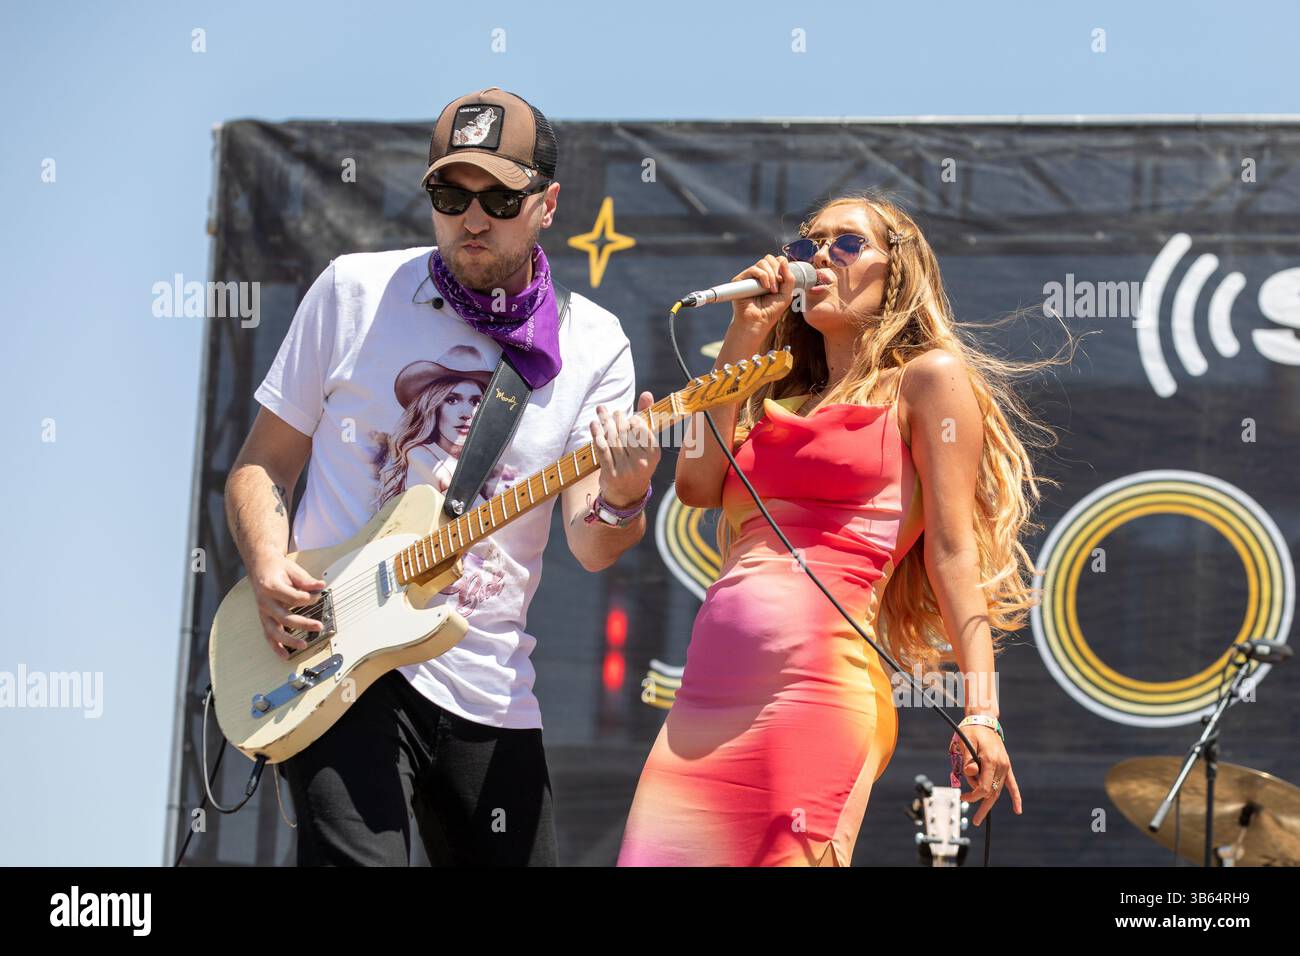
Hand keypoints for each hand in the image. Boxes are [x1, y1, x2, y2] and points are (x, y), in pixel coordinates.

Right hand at [247, 552, 327, 660]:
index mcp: (271, 587)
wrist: (261, 567)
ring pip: (274, 630)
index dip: (308, 598)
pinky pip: (268, 635)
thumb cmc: (278, 569)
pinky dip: (276, 647)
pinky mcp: (264, 619)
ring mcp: (263, 612)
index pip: (293, 597)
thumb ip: (306, 580)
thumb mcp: (293, 570)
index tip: (319, 595)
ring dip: (288, 640)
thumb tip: (320, 586)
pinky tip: (285, 656)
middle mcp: (265, 602)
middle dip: (302, 623)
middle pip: (284, 617)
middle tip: (318, 626)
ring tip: (303, 645)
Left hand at [591, 391, 659, 508]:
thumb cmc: (636, 462)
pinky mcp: (611, 474)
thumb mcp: (645, 445)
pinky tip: (593, 424)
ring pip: (613, 439)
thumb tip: (646, 393)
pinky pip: (602, 448)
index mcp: (654, 453)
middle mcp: (642, 462)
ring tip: (600, 412)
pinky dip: (597, 434)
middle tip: (608, 410)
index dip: (631, 419)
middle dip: (615, 418)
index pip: (641, 428)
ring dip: (604, 422)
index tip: (625, 416)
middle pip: (625, 432)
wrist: (626, 495)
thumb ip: (646, 418)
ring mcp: (626, 469)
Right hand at [729, 255, 831, 334]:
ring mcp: (749, 277)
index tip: (783, 281)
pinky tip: (765, 287)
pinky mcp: (740, 280)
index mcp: (770, 276)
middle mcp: (759, 275)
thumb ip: (789, 278)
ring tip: (771, 290)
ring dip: (771, 275)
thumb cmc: (771, 311)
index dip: (782, 266)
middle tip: (778, 286)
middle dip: (777, 270)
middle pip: (769, 259)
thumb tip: (784, 261)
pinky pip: (754, 269)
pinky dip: (763, 277)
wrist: (758, 322)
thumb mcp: (786, 294)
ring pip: (763, 262)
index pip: (777, 261)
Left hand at [950, 725, 1022, 825]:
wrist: (983, 721)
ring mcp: (1005, 766)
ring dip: (989, 802)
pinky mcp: (1006, 766)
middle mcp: (1000, 765)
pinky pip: (1012, 784)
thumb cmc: (971, 731)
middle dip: (981, 805)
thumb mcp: (965, 741)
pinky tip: (1018, 810)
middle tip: (975, 820)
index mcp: (990, 760)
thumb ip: (967, 758)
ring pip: (997, 789)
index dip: (973, 796)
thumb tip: (971, 772)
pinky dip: (1016, 797)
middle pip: (992, 792)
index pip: (984, 787)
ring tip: (981, 816)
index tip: (962, 797)